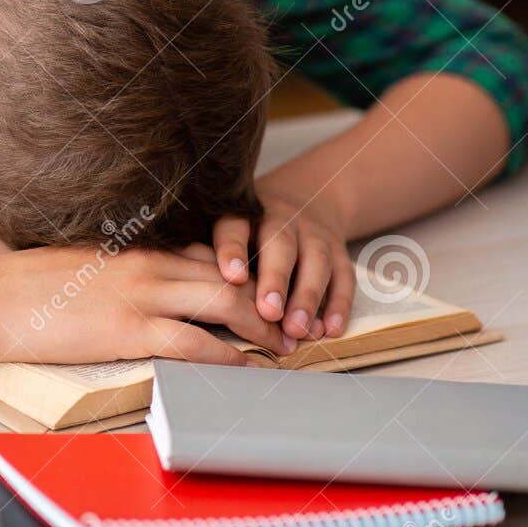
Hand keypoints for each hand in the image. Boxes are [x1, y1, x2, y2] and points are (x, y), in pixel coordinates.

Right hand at [0, 243, 295, 364]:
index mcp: (132, 247)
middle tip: (289, 318)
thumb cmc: (18, 286)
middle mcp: (146, 264)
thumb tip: (120, 284)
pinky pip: (196, 342)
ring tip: (286, 345)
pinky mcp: (129, 329)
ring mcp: (141, 295)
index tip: (260, 287)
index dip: (240, 271)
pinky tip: (248, 368)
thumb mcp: (74, 264)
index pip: (204, 252)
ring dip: (261, 325)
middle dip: (267, 296)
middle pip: (228, 274)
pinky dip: (230, 355)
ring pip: (225, 302)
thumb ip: (108, 268)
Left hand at [211, 182, 354, 340]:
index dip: (233, 250)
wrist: (307, 196)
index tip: (232, 277)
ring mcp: (314, 234)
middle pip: (280, 245)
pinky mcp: (339, 252)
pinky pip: (343, 277)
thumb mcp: (227, 230)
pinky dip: (339, 305)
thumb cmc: (251, 229)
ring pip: (315, 262)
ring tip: (297, 330)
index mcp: (245, 214)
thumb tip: (184, 295)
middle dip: (275, 280)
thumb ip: (208, 256)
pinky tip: (331, 330)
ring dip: (307, 297)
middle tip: (269, 313)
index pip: (235, 226)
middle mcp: (281, 219)